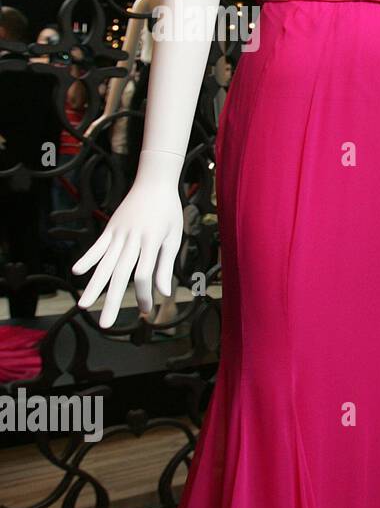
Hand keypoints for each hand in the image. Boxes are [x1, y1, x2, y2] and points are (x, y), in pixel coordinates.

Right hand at [72, 149, 183, 327]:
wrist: (154, 183)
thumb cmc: (168, 212)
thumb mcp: (174, 237)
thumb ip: (165, 264)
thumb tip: (163, 292)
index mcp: (151, 242)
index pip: (143, 274)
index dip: (144, 294)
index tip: (146, 311)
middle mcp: (132, 240)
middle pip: (120, 274)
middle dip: (113, 301)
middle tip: (106, 324)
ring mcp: (118, 234)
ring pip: (104, 264)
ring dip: (94, 286)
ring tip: (83, 306)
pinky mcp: (110, 229)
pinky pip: (97, 246)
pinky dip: (87, 258)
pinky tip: (76, 272)